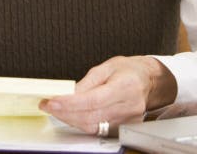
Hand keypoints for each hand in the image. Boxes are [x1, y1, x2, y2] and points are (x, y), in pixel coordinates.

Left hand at [38, 55, 177, 134]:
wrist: (148, 81)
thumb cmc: (129, 71)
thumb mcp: (107, 67)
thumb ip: (87, 81)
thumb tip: (69, 93)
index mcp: (124, 87)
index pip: (93, 100)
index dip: (70, 103)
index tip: (52, 101)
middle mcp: (128, 106)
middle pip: (90, 116)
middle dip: (64, 112)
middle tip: (48, 105)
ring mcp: (127, 120)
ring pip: (92, 126)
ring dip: (70, 119)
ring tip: (56, 109)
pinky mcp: (123, 127)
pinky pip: (98, 129)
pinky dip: (81, 123)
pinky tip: (71, 115)